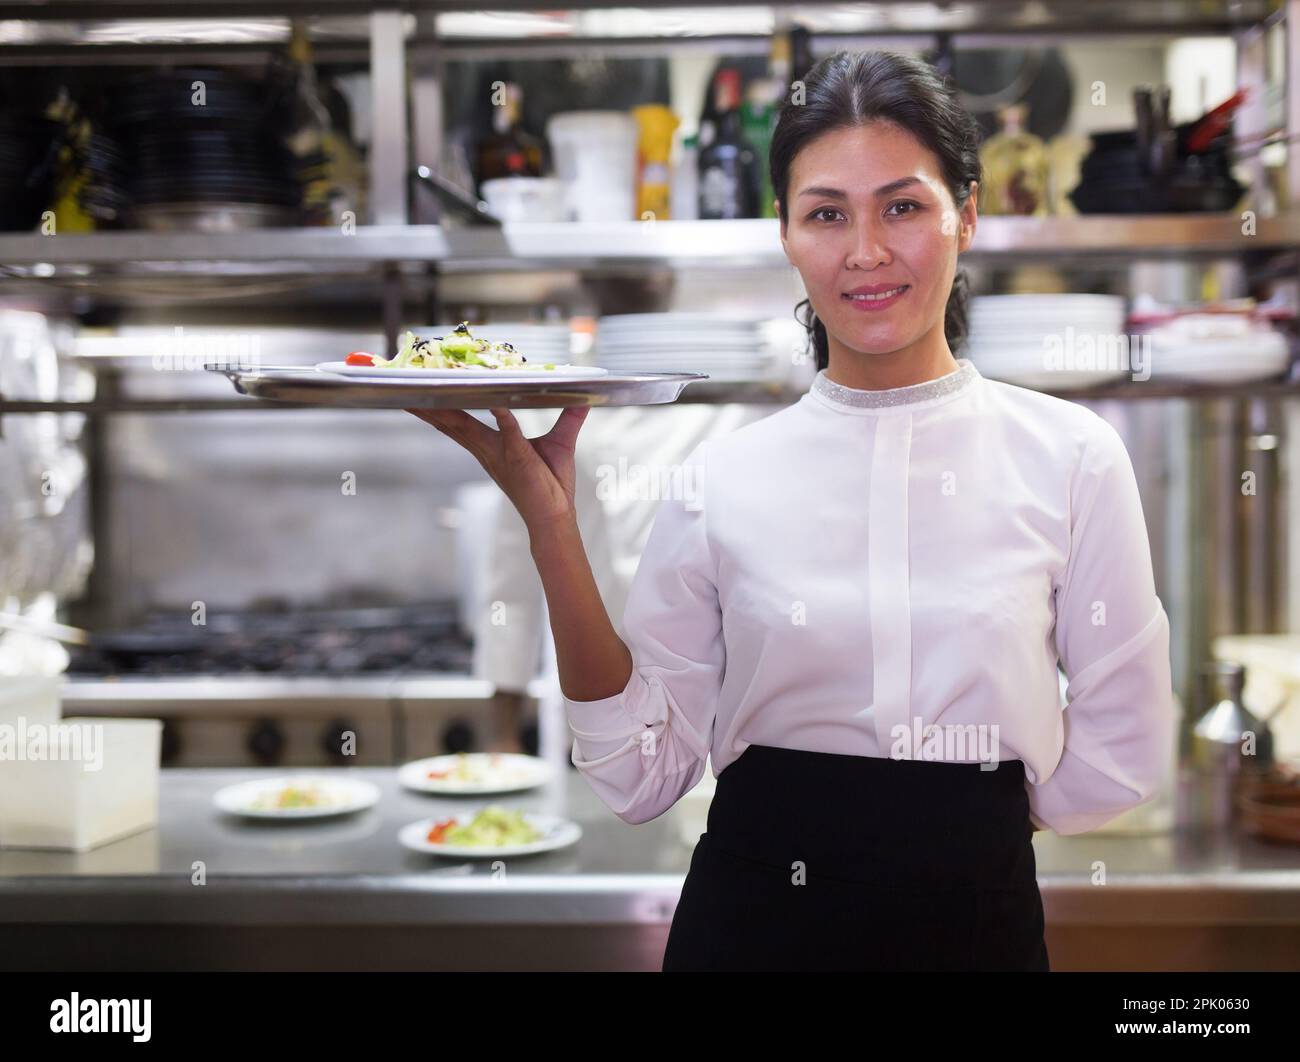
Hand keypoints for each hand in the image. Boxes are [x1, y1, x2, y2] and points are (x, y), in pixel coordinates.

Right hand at [406, 405, 590, 530]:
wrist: (557, 516)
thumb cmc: (553, 484)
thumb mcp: (561, 441)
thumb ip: (569, 416)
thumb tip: (581, 396)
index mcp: (492, 446)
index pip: (460, 422)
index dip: (441, 407)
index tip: (424, 391)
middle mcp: (488, 451)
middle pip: (452, 424)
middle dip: (427, 409)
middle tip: (406, 392)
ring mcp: (500, 455)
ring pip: (467, 429)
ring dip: (447, 412)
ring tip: (426, 396)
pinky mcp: (519, 460)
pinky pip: (510, 434)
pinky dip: (504, 419)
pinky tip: (497, 406)